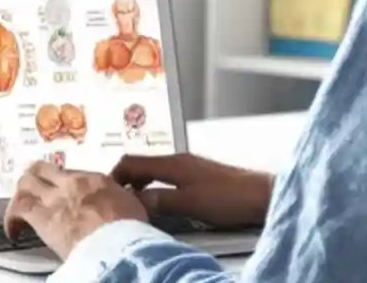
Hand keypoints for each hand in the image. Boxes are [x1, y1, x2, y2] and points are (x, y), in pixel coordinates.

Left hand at [4, 161, 147, 259]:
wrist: (119, 242)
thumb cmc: (130, 230)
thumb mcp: (133, 208)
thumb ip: (122, 201)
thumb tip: (126, 206)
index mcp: (95, 180)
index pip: (69, 174)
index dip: (59, 182)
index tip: (59, 192)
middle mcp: (71, 183)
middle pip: (42, 169)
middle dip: (33, 178)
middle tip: (30, 190)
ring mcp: (55, 198)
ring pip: (26, 183)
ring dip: (20, 195)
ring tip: (19, 209)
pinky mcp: (42, 218)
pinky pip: (19, 209)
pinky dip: (12, 219)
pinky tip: (13, 232)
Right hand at [111, 153, 273, 228]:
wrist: (261, 196)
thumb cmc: (230, 197)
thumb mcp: (189, 203)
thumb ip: (159, 201)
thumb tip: (134, 200)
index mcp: (173, 163)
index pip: (132, 161)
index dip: (115, 176)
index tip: (105, 192)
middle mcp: (180, 160)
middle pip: (141, 165)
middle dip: (125, 181)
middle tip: (116, 200)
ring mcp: (190, 168)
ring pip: (154, 172)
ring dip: (141, 186)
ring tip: (134, 204)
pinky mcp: (200, 177)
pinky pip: (168, 179)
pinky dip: (156, 189)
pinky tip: (159, 204)